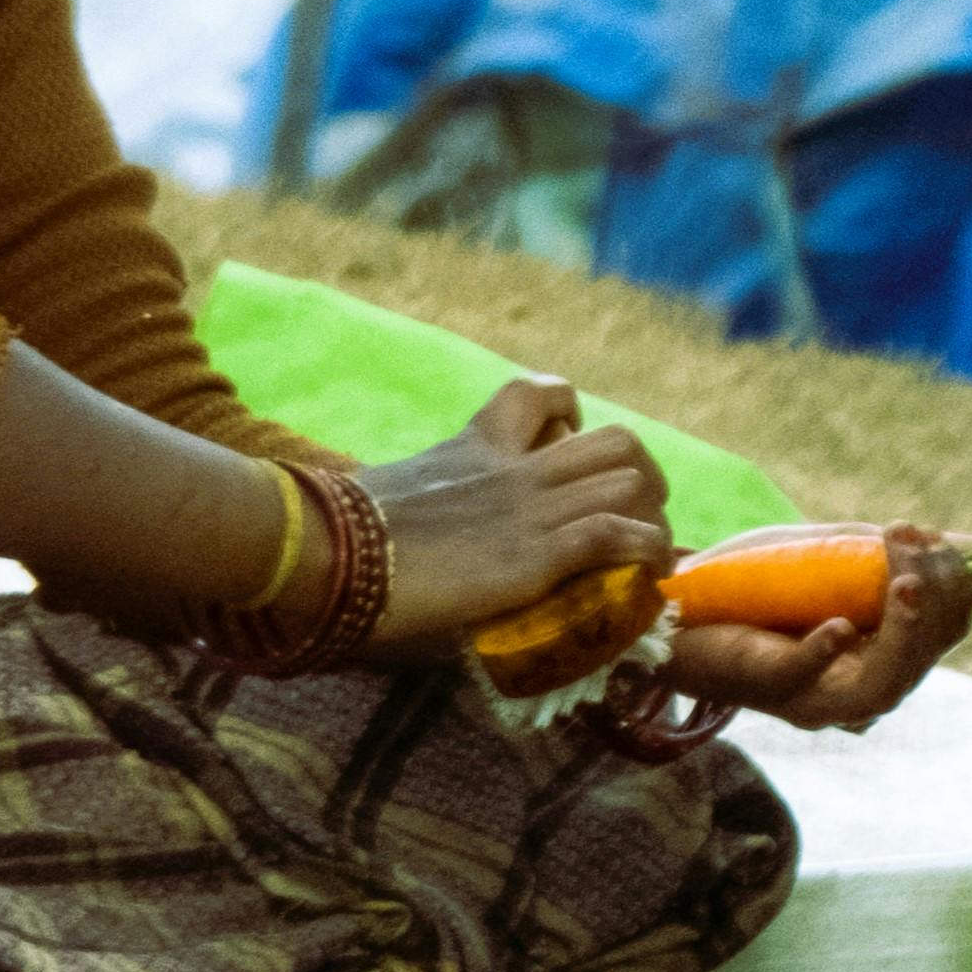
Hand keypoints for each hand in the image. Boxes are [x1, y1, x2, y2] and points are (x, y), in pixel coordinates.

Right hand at [359, 375, 672, 644]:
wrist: (317, 550)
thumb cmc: (333, 534)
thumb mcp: (389, 499)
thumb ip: (415, 506)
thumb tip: (403, 542)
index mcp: (475, 447)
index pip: (539, 393)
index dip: (572, 417)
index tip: (569, 450)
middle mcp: (513, 469)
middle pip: (618, 441)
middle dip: (642, 478)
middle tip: (632, 518)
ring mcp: (527, 510)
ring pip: (633, 483)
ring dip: (653, 520)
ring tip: (646, 556)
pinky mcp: (532, 556)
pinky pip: (618, 536)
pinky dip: (646, 554)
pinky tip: (644, 579)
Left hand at [664, 525, 971, 730]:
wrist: (670, 608)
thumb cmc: (755, 586)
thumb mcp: (833, 561)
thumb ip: (892, 557)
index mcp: (881, 655)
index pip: (947, 631)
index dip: (954, 584)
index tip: (930, 536)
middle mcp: (856, 688)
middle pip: (924, 657)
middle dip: (933, 596)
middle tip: (911, 542)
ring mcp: (813, 697)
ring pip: (884, 683)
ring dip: (902, 631)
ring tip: (900, 580)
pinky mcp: (766, 688)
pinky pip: (806, 680)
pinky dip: (826, 654)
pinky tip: (838, 626)